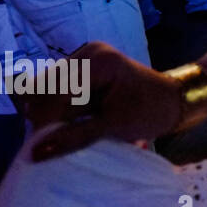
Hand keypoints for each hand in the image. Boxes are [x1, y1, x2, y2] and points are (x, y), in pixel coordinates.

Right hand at [24, 42, 183, 160]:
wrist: (172, 102)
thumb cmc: (150, 112)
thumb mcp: (113, 126)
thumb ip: (74, 137)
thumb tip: (35, 153)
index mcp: (96, 60)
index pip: (52, 92)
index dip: (45, 121)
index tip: (45, 147)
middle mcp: (86, 53)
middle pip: (44, 90)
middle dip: (49, 118)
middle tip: (61, 140)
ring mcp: (83, 60)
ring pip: (47, 93)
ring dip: (54, 115)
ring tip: (74, 129)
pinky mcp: (82, 71)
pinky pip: (57, 93)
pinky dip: (61, 111)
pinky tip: (76, 121)